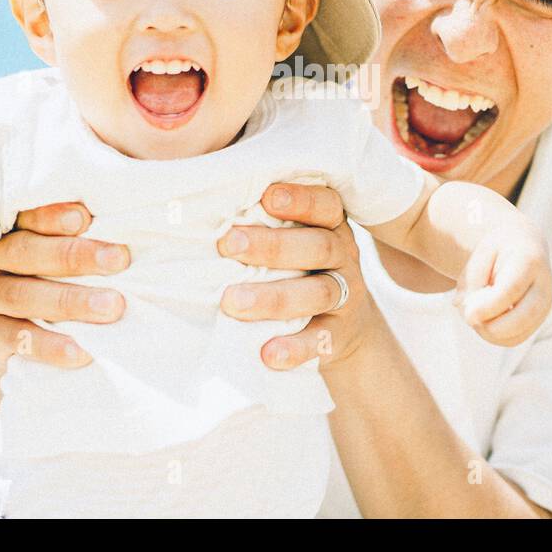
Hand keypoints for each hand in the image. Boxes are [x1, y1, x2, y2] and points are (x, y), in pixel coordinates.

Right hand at [0, 202, 129, 369]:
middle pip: (26, 252)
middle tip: (119, 260)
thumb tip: (124, 239)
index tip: (85, 218)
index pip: (25, 216)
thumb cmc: (37, 279)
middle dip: (74, 256)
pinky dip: (51, 346)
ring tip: (113, 307)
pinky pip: (17, 340)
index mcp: (2, 229)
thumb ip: (70, 240)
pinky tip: (82, 351)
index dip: (52, 216)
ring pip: (22, 297)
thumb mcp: (44, 255)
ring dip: (71, 302)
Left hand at [216, 183, 378, 371]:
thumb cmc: (302, 269)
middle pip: (318, 246)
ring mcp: (346, 296)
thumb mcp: (295, 241)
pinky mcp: (339, 336)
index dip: (300, 199)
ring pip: (318, 293)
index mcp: (330, 225)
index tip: (266, 197)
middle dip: (273, 246)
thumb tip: (203, 216)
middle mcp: (343, 256)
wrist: (348, 327)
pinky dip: (295, 348)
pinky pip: (321, 341)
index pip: (324, 204)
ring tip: (232, 302)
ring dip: (274, 298)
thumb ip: (266, 226)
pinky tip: (268, 354)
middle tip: (228, 244)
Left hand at [454, 222, 551, 346]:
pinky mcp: (537, 321)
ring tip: (474, 312)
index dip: (488, 306)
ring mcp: (544, 307)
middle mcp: (544, 287)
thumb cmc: (498, 250)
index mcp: (530, 261)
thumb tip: (461, 306)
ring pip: (517, 335)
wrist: (524, 248)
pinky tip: (485, 317)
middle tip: (468, 316)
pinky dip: (493, 336)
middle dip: (490, 326)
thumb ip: (471, 278)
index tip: (467, 315)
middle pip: (523, 318)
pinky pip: (513, 339)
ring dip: (488, 332)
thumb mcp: (481, 253)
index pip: (511, 290)